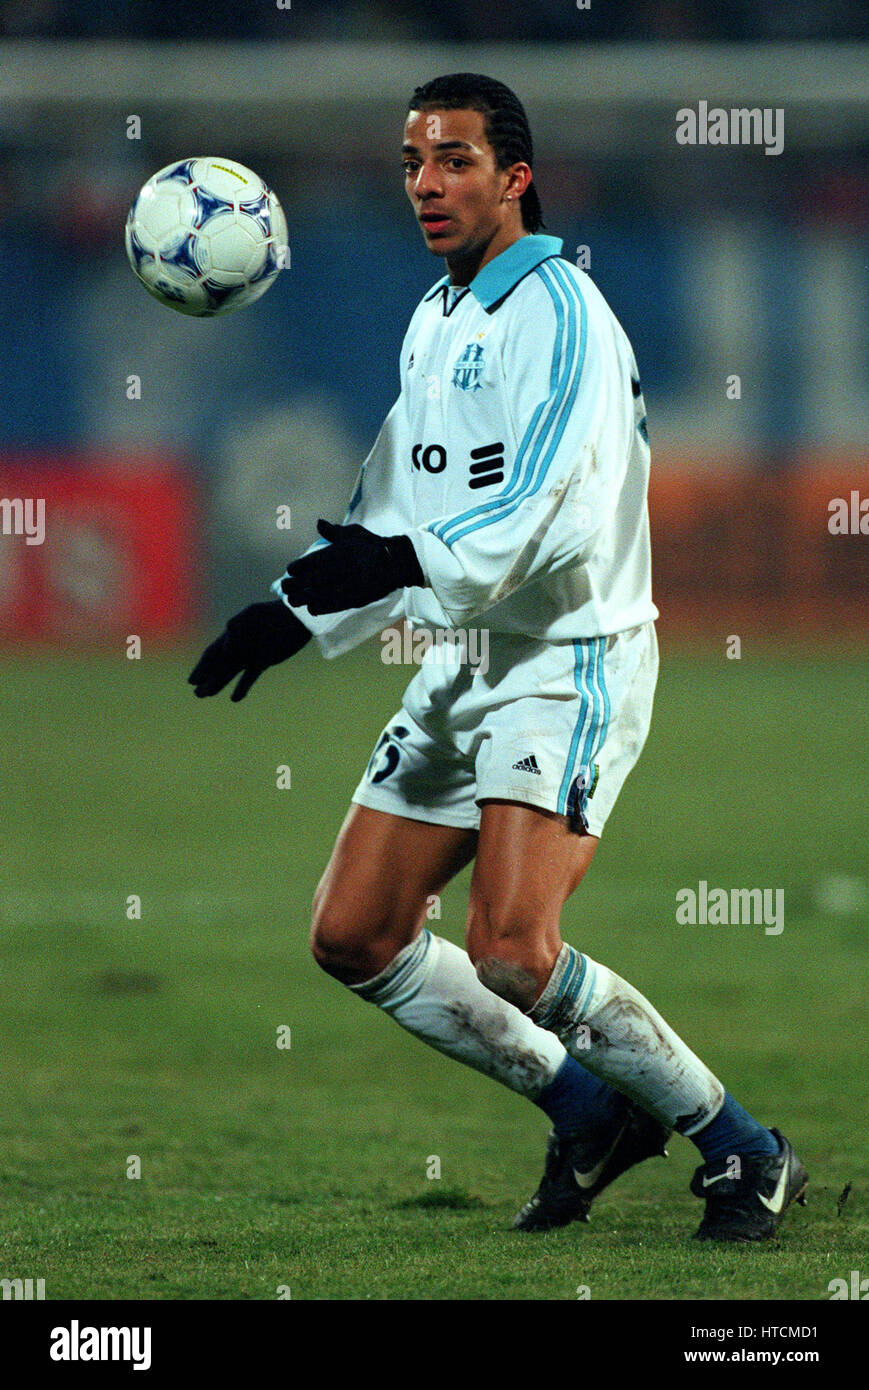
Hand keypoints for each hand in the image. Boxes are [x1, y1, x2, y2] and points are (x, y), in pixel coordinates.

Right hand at [188, 600, 310, 701]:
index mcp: (232, 634)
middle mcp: (239, 646)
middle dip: (207, 678)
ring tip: (206, 694)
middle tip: (197, 693)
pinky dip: (242, 686)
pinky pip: (250, 675)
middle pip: (218, 665)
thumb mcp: (253, 615)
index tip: (192, 680)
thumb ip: (237, 628)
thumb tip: (224, 650)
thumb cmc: (274, 612)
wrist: (297, 616)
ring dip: (219, 683)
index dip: (202, 667)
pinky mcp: (264, 660)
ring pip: (230, 672)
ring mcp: (251, 654)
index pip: (213, 653)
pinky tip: (235, 697)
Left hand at [280, 520, 424, 614]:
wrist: (395, 562)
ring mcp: (346, 586)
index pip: (307, 563)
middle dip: (293, 585)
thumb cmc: (371, 545)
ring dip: (302, 599)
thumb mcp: (353, 533)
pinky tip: (312, 607)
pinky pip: (331, 606)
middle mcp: (338, 570)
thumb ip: (333, 531)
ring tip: (294, 600)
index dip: (296, 568)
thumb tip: (318, 523)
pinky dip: (319, 607)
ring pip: (316, 596)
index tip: (291, 570)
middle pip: (308, 581)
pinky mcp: (353, 598)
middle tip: (286, 587)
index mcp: (335, 553)